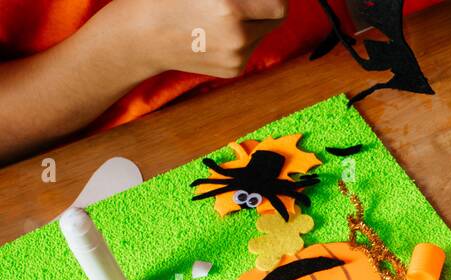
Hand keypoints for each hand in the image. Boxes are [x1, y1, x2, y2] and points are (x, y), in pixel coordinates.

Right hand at [108, 0, 287, 78]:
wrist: (140, 36)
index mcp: (228, 7)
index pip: (278, 4)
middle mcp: (237, 36)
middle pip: (277, 18)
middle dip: (268, 4)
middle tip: (250, 0)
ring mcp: (237, 56)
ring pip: (263, 32)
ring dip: (254, 19)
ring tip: (223, 12)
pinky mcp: (233, 69)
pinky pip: (250, 47)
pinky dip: (242, 36)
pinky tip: (214, 29)